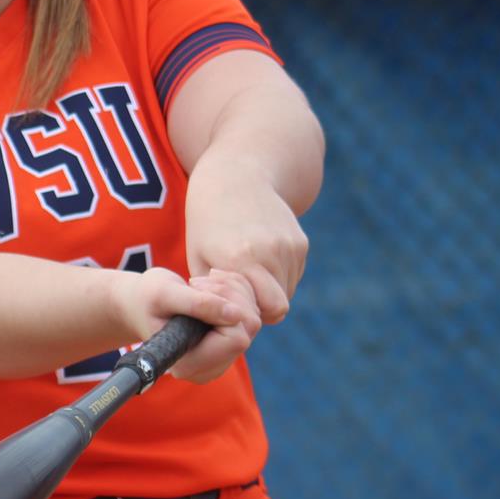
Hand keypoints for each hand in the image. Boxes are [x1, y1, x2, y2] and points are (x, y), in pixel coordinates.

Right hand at [115, 267, 261, 384]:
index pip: (235, 339)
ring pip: (253, 318)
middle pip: (249, 328)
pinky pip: (252, 313)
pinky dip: (237, 293)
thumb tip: (236, 315)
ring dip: (233, 291)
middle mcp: (209, 368)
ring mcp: (222, 359)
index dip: (225, 308)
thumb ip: (198, 304)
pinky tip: (211, 286)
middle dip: (230, 296)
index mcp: (189, 365)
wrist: (141, 304)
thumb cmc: (146, 299)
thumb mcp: (165, 294)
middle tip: (198, 282)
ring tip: (200, 283)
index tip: (198, 290)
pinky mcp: (230, 344)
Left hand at [185, 160, 308, 323]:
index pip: (265, 313)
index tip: (230, 304)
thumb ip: (216, 294)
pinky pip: (292, 274)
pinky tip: (257, 257)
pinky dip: (277, 275)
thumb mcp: (199, 258)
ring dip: (268, 290)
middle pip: (279, 307)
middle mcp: (271, 253)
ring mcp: (290, 247)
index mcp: (240, 259)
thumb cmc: (207, 221)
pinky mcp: (300, 242)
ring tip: (244, 272)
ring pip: (286, 291)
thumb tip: (229, 324)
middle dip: (259, 308)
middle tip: (238, 295)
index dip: (249, 316)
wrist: (237, 175)